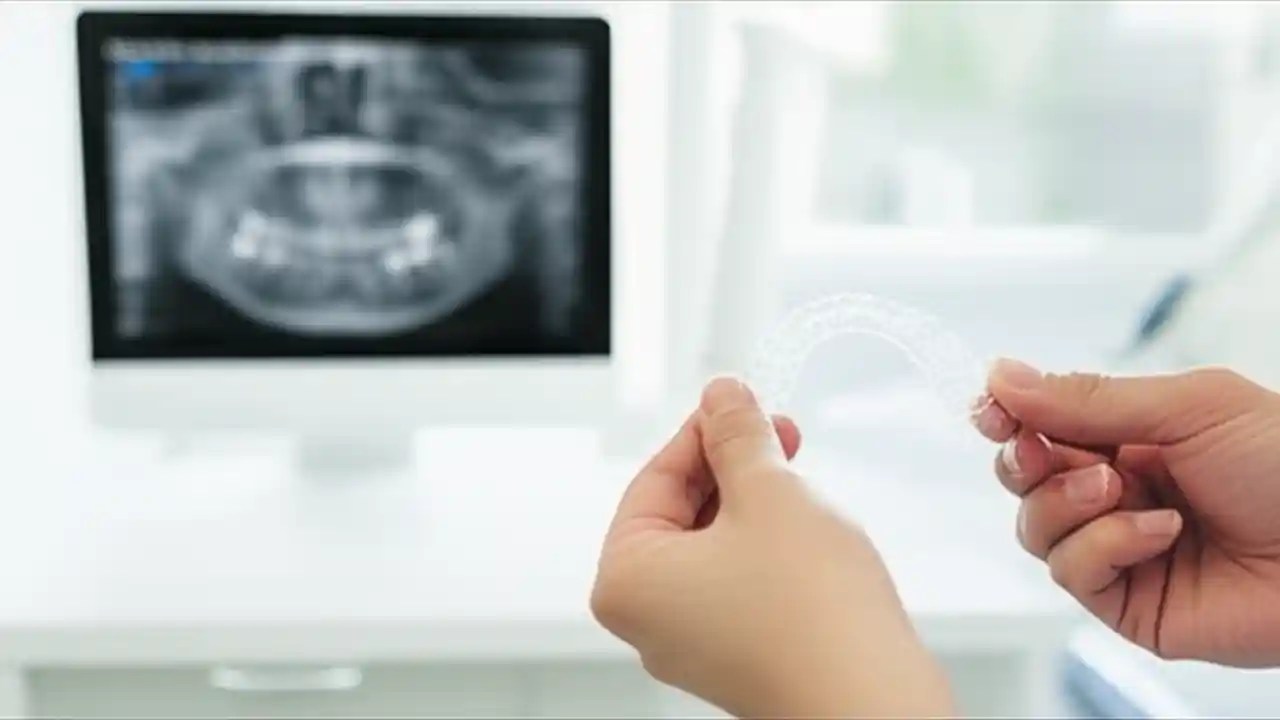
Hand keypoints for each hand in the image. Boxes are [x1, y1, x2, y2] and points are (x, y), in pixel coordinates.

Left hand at [592, 378, 953, 717]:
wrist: (875, 706)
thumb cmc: (813, 613)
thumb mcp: (769, 492)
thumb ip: (737, 435)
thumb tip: (721, 395)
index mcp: (626, 579)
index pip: (656, 477)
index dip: (705, 429)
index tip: (740, 399)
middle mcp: (648, 619)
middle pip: (682, 510)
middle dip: (733, 465)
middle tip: (780, 431)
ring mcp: (693, 642)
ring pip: (716, 543)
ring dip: (756, 503)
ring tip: (802, 480)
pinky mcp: (739, 655)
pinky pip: (741, 580)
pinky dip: (769, 546)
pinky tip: (810, 530)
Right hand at [973, 359, 1279, 665]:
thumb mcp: (1187, 406)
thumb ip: (1088, 398)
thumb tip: (1000, 375)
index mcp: (1130, 437)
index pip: (1042, 425)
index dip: (1007, 416)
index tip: (990, 409)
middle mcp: (1117, 492)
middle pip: (1023, 477)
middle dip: (1024, 459)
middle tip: (1043, 451)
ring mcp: (1120, 549)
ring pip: (1035, 528)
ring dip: (1066, 503)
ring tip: (1121, 490)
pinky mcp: (1129, 603)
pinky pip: (1073, 572)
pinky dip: (1104, 546)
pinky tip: (1158, 533)